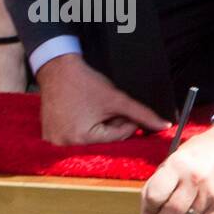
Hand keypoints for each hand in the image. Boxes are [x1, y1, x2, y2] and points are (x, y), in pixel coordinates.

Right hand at [37, 53, 169, 143]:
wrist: (57, 69)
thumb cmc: (85, 82)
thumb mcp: (116, 98)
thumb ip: (142, 113)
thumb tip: (164, 125)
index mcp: (83, 138)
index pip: (117, 137)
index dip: (124, 122)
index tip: (117, 108)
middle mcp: (66, 145)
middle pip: (103, 141)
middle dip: (110, 126)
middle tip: (103, 108)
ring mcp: (54, 142)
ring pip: (89, 140)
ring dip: (96, 127)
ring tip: (89, 109)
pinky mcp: (48, 137)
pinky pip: (73, 137)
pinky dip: (80, 128)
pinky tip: (78, 113)